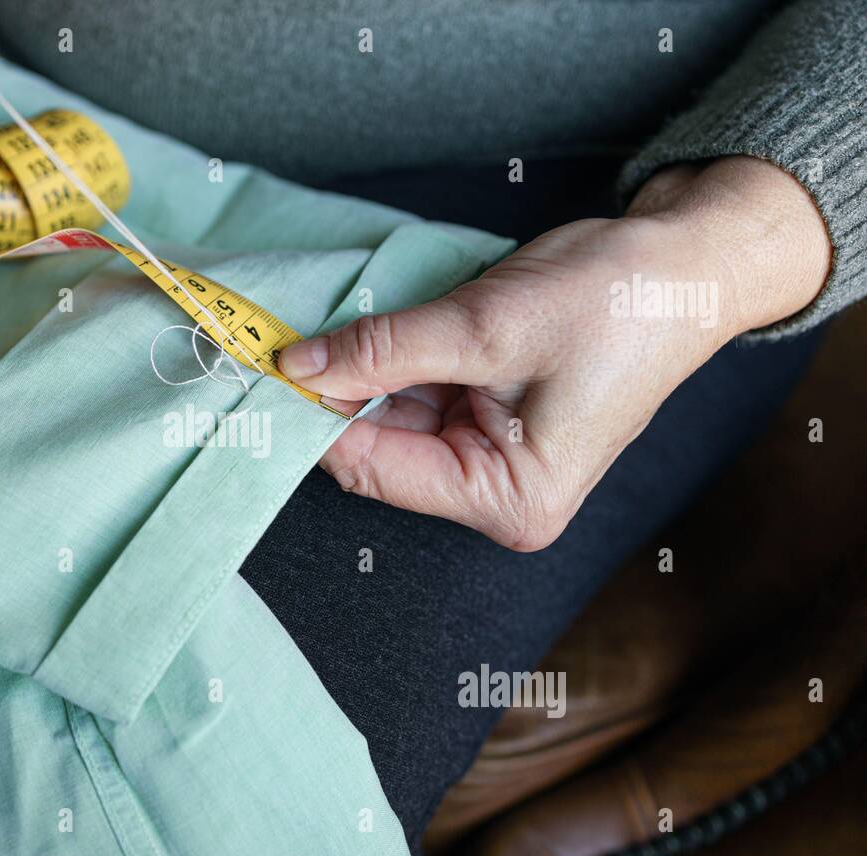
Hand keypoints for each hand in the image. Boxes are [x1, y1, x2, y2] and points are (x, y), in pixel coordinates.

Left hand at [279, 157, 831, 549]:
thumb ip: (385, 351)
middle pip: (379, 450)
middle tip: (275, 340)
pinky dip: (388, 362)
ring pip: (392, 419)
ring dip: (357, 373)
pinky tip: (357, 329)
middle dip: (332, 395)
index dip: (313, 421)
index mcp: (508, 499)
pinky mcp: (489, 418)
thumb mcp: (487, 326)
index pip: (377, 471)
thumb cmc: (616, 303)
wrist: (686, 264)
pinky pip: (417, 395)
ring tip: (315, 325)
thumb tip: (298, 369)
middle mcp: (496, 493)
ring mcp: (492, 457)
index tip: (261, 373)